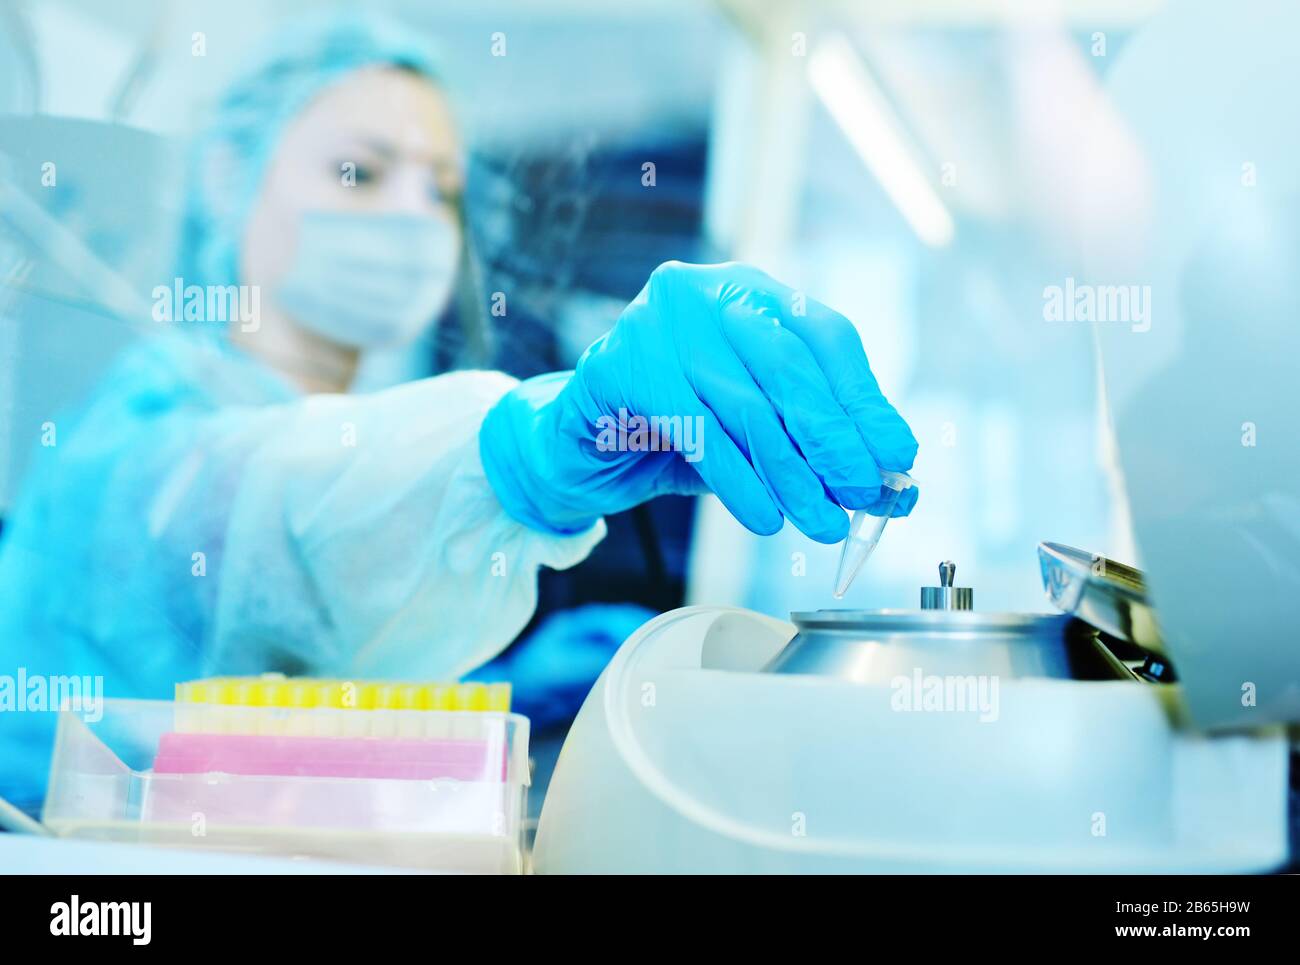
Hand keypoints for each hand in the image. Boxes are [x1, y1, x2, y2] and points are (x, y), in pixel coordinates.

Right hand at [480, 261, 917, 541]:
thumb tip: (899, 489)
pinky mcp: (617, 366)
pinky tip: (765, 518)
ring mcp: (654, 324)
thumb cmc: (678, 431)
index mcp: (749, 293)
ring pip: (744, 407)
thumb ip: (820, 449)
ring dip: (792, 474)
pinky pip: (696, 432)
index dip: (865, 401)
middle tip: (866, 495)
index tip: (897, 458)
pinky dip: (738, 482)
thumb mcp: (759, 435)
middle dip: (833, 440)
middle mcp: (703, 294)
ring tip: (823, 523)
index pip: (825, 337)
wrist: (580, 444)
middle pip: (788, 368)